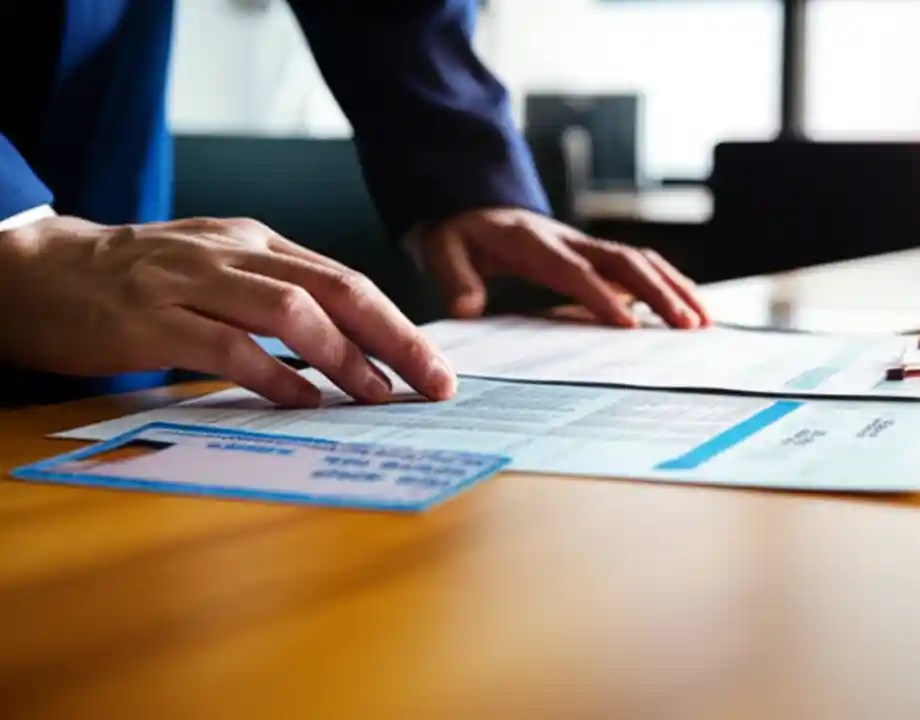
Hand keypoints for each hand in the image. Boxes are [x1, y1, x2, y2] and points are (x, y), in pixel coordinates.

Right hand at [0, 216, 454, 405]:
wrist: (37, 269)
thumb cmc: (139, 282)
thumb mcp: (218, 272)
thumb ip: (275, 297)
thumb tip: (350, 349)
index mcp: (257, 242)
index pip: (347, 281)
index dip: (398, 326)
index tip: (436, 367)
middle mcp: (233, 253)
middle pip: (337, 289)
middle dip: (396, 338)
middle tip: (433, 382)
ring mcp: (191, 283)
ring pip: (289, 311)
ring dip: (343, 357)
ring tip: (376, 394)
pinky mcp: (151, 319)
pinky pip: (226, 347)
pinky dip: (273, 376)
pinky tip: (302, 402)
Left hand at [409, 208, 710, 328]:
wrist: (473, 205)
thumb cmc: (461, 235)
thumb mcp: (443, 250)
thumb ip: (454, 278)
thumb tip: (467, 309)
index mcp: (533, 242)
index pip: (575, 270)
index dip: (603, 296)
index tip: (630, 326)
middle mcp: (569, 239)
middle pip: (623, 261)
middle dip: (658, 293)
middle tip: (686, 326)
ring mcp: (587, 244)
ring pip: (641, 260)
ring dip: (674, 288)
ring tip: (702, 322)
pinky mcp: (596, 254)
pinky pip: (640, 265)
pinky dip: (669, 284)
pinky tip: (691, 308)